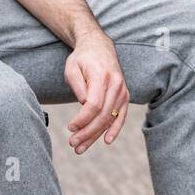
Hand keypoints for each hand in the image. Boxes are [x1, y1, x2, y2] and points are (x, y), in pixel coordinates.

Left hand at [65, 33, 129, 153]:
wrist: (99, 47)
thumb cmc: (82, 58)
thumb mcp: (72, 67)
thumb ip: (78, 86)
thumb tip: (84, 105)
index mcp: (102, 76)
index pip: (94, 104)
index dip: (83, 119)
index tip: (70, 128)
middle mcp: (116, 84)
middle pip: (103, 115)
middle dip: (88, 133)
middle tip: (73, 144)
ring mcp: (122, 91)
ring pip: (110, 118)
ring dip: (96, 135)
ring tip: (81, 147)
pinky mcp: (124, 95)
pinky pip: (121, 115)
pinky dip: (115, 129)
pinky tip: (107, 140)